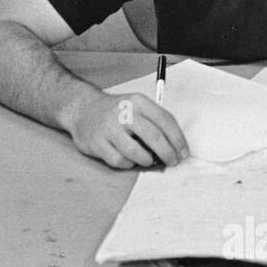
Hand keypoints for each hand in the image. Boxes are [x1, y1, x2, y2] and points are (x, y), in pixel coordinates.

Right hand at [63, 87, 188, 169]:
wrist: (83, 109)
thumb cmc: (117, 113)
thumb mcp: (137, 107)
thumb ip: (155, 123)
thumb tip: (176, 148)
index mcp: (138, 102)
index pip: (165, 120)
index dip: (178, 140)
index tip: (183, 153)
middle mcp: (124, 113)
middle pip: (154, 137)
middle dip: (168, 154)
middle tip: (172, 162)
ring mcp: (109, 128)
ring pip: (136, 152)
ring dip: (147, 160)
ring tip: (148, 160)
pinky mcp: (97, 143)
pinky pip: (119, 161)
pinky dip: (128, 164)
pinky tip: (128, 159)